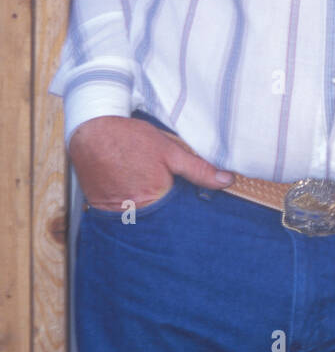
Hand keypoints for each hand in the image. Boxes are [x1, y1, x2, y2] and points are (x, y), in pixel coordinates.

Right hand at [69, 115, 233, 212]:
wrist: (90, 132)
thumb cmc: (130, 139)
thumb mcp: (170, 151)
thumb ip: (198, 169)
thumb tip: (227, 180)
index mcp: (156, 200)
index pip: (179, 217)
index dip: (186, 212)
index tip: (192, 207)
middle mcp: (135, 212)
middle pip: (159, 220)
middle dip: (167, 213)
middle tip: (164, 194)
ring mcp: (116, 213)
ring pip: (141, 218)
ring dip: (146, 210)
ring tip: (143, 189)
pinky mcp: (102, 210)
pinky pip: (121, 215)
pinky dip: (128, 206)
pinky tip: (129, 189)